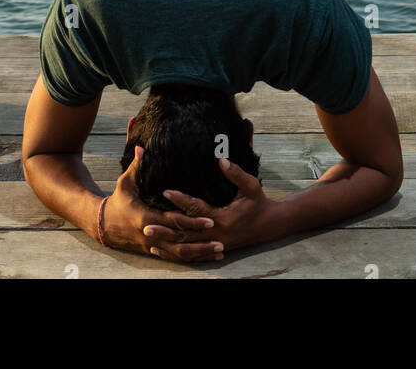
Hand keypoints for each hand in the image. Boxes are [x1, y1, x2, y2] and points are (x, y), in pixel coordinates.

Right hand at [101, 146, 224, 262]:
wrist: (105, 226)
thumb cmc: (118, 201)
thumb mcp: (125, 183)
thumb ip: (137, 166)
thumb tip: (142, 147)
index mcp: (146, 218)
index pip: (174, 221)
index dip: (192, 221)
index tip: (210, 220)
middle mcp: (152, 235)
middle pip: (180, 242)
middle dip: (201, 242)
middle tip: (221, 240)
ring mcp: (153, 246)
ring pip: (179, 254)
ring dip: (200, 254)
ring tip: (219, 252)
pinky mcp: (155, 251)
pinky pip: (175, 257)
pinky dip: (191, 259)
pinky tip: (206, 257)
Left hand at [149, 157, 272, 256]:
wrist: (269, 225)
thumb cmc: (258, 202)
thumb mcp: (251, 186)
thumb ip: (236, 174)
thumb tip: (222, 161)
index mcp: (223, 218)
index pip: (198, 210)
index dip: (181, 200)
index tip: (165, 191)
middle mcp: (216, 234)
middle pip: (186, 233)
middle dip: (166, 229)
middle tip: (146, 224)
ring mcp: (214, 245)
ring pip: (186, 247)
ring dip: (167, 243)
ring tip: (148, 237)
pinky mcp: (213, 250)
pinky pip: (190, 254)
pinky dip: (174, 252)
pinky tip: (160, 250)